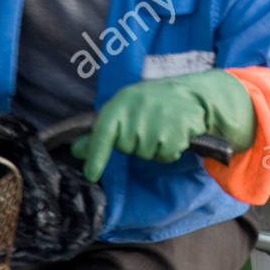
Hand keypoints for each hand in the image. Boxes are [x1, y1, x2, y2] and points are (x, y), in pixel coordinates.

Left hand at [70, 70, 254, 181]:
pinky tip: (175, 133)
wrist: (193, 94)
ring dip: (155, 147)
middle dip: (136, 143)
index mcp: (123, 101)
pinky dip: (170, 150)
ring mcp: (159, 119)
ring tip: (163, 128)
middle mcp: (139, 108)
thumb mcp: (125, 110)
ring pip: (147, 154)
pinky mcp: (177, 130)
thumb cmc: (152, 104)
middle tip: (148, 126)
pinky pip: (165, 155)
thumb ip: (101, 132)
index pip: (103, 131)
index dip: (96, 155)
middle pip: (127, 147)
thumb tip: (76, 150)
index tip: (90, 174)